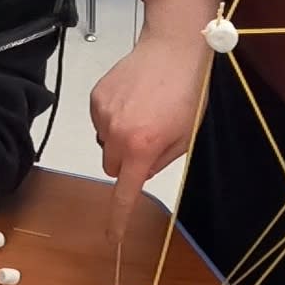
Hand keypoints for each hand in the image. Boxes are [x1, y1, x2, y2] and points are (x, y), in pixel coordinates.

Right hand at [91, 27, 208, 243]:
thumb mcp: (186, 134)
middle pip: (112, 166)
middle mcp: (116, 133)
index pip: (125, 191)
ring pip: (105, 142)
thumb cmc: (188, 91)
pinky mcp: (96, 96)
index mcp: (143, 147)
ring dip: (120, 138)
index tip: (112, 237)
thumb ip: (162, 160)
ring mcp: (102, 113)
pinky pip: (100, 120)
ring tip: (144, 111)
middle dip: (127, 162)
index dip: (118, 217)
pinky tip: (133, 98)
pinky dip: (114, 117)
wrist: (174, 47)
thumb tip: (142, 169)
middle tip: (149, 141)